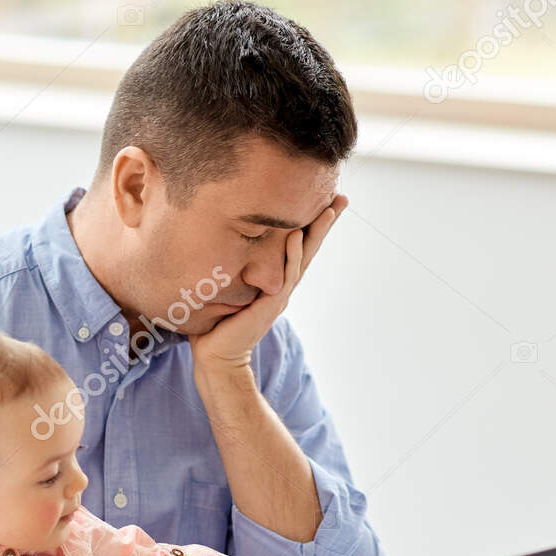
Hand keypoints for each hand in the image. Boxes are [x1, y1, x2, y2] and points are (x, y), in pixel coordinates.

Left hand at [190, 194, 347, 375]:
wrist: (216, 357)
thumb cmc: (215, 325)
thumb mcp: (225, 288)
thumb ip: (229, 268)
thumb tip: (213, 242)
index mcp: (275, 281)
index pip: (297, 246)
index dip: (310, 225)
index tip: (322, 200)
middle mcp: (283, 285)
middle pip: (309, 248)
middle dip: (325, 223)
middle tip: (341, 197)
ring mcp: (280, 294)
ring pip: (304, 257)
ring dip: (317, 232)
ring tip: (330, 209)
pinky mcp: (271, 304)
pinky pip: (286, 274)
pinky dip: (292, 254)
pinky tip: (297, 235)